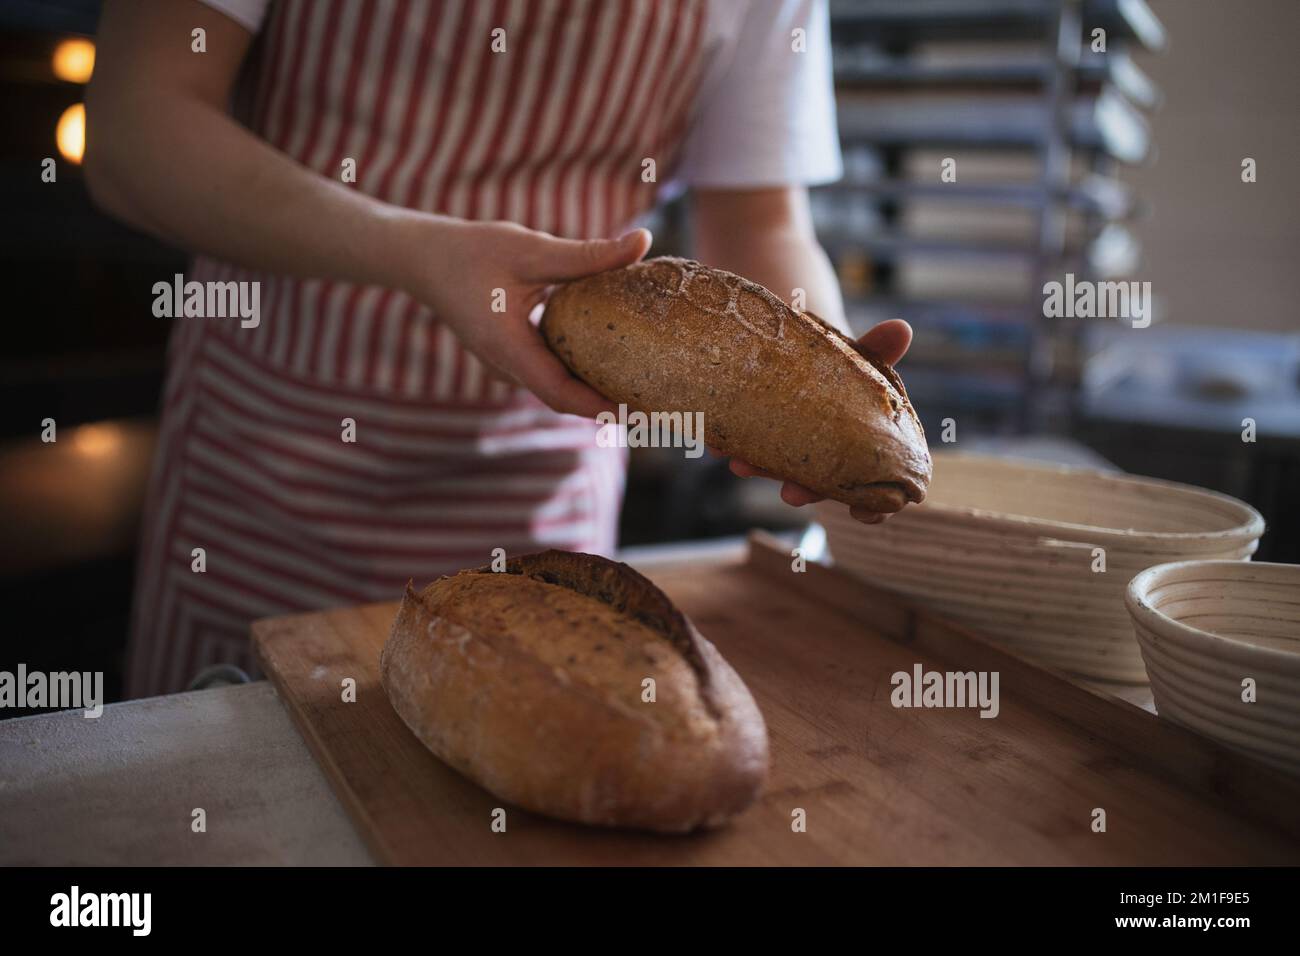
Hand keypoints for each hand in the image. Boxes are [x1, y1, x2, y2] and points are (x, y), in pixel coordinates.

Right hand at [412, 218, 651, 416]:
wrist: (424, 258)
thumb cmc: (473, 251)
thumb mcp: (532, 249)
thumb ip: (588, 254)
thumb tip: (642, 242)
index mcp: (507, 347)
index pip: (559, 393)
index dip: (599, 407)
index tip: (639, 412)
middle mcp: (504, 366)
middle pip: (562, 398)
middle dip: (606, 405)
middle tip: (655, 405)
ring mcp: (504, 365)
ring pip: (555, 387)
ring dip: (593, 389)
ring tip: (641, 386)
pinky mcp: (508, 355)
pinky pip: (548, 372)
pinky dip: (578, 370)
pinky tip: (609, 358)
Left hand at [723, 318, 913, 524]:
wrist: (799, 346)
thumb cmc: (840, 362)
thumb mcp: (858, 355)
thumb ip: (877, 350)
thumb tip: (901, 328)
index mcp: (859, 448)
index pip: (870, 486)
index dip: (871, 508)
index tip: (862, 515)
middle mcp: (825, 457)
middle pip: (819, 484)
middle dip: (804, 490)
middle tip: (790, 495)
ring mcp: (789, 449)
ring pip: (776, 467)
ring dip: (759, 468)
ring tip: (739, 464)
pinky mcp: (758, 436)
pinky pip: (743, 446)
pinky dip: (729, 444)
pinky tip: (716, 442)